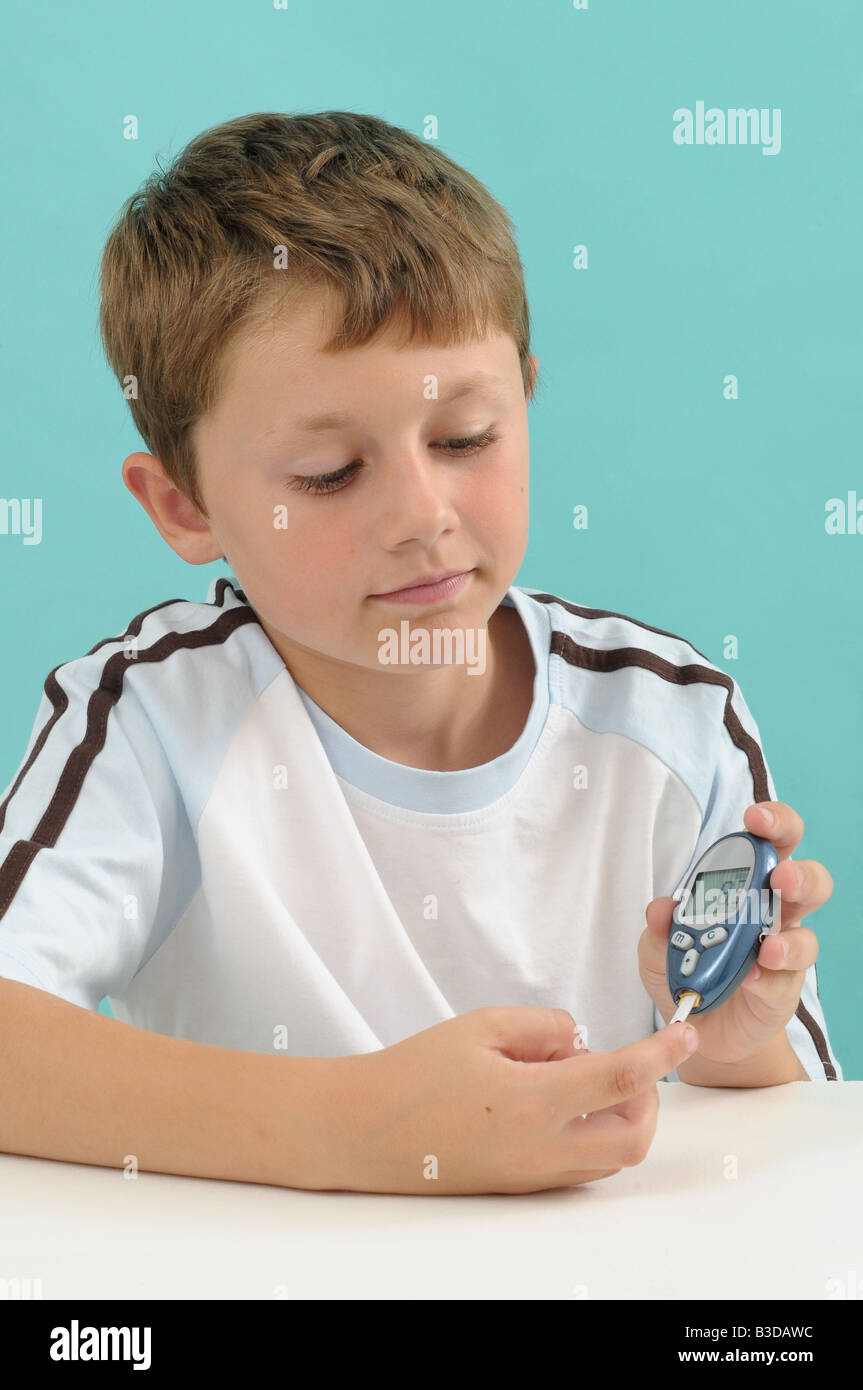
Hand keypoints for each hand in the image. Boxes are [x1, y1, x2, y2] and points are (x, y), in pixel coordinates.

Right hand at [327, 1006, 698, 1194]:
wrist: (364, 1129)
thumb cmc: (412, 1073)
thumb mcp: (480, 1027)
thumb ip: (543, 1026)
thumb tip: (581, 1041)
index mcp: (532, 1102)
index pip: (620, 1080)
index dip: (660, 1055)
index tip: (684, 1034)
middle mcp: (540, 1149)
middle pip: (632, 1139)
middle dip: (647, 1101)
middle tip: (629, 1064)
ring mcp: (532, 1175)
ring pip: (609, 1158)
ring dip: (618, 1119)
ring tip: (582, 1078)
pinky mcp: (519, 1185)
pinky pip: (578, 1167)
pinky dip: (590, 1134)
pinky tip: (557, 1101)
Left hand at [637, 801, 832, 1064]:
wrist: (697, 1027)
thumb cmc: (686, 972)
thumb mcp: (657, 949)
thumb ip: (660, 927)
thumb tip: (661, 908)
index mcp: (744, 887)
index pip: (767, 844)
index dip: (771, 824)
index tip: (756, 818)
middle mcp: (772, 913)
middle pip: (805, 879)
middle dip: (798, 872)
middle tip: (781, 876)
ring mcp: (783, 951)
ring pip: (807, 931)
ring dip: (790, 935)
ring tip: (768, 943)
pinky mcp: (783, 989)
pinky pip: (786, 978)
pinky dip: (770, 975)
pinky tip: (753, 977)